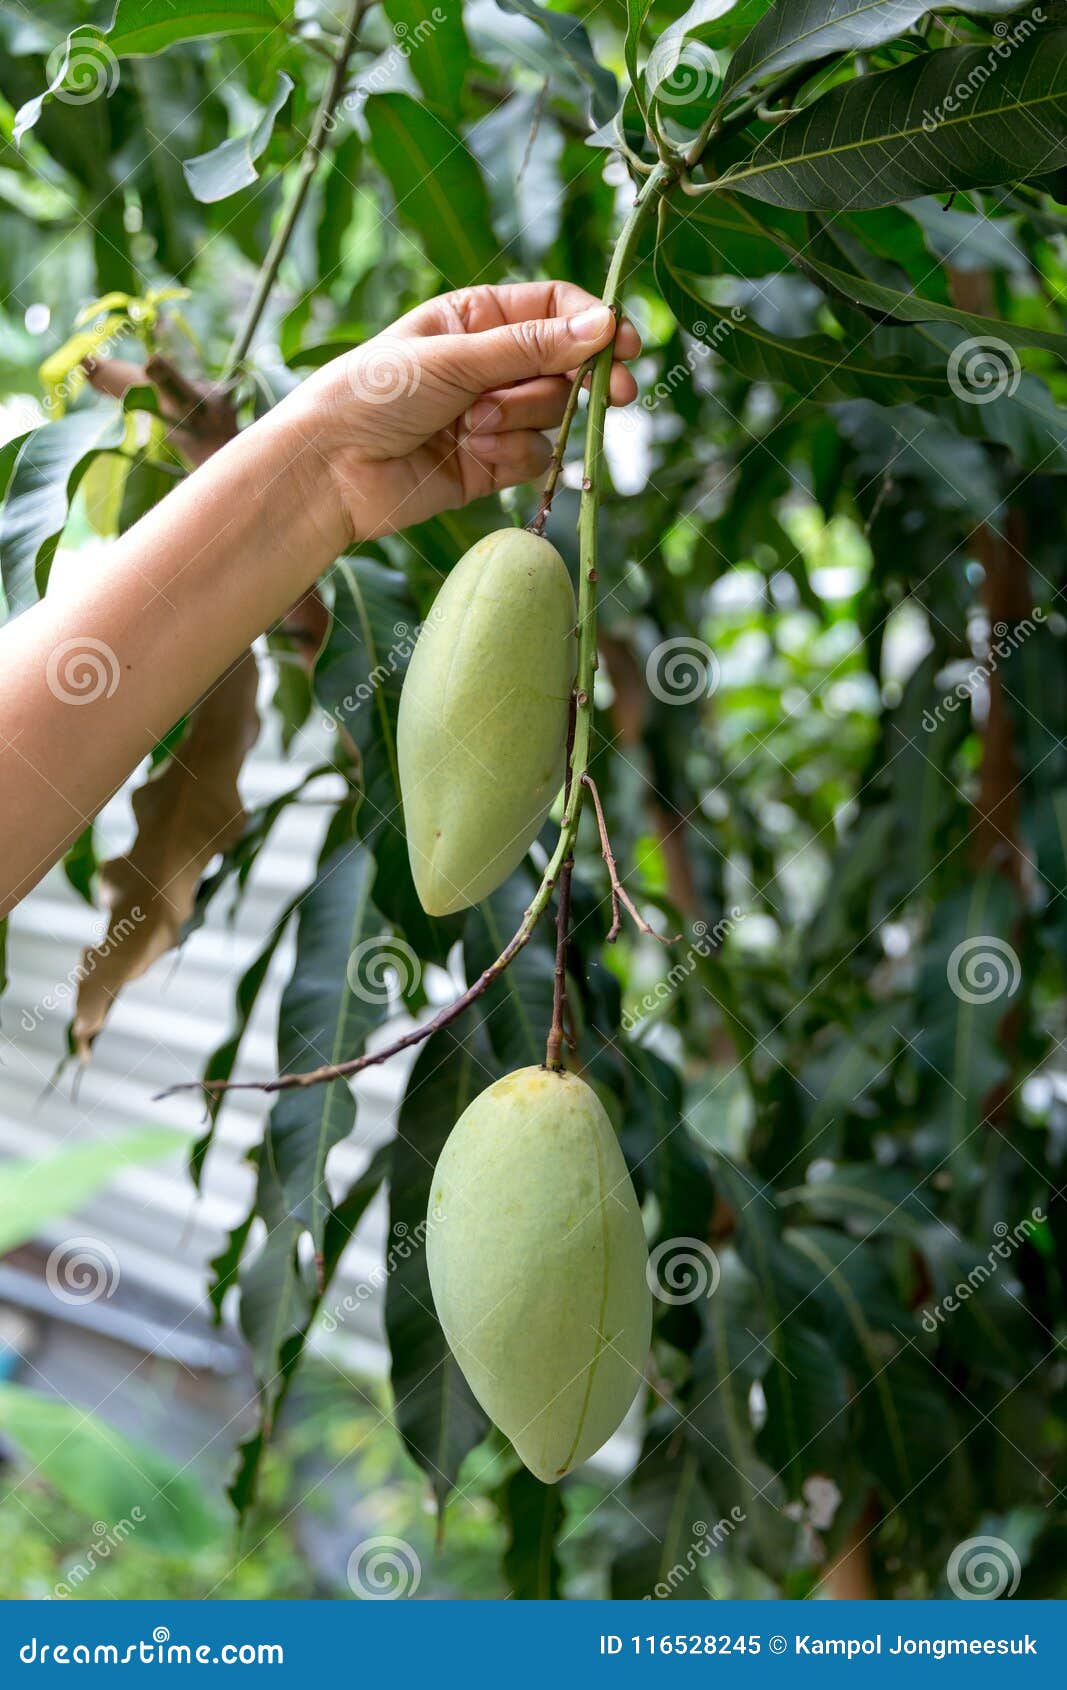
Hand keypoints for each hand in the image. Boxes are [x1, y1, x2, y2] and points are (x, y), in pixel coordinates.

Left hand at [285, 281, 641, 541]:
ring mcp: (492, 416)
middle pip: (565, 363)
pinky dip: (513, 456)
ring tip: (472, 425)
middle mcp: (489, 364)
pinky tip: (474, 453)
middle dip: (583, 378)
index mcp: (475, 319)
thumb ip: (529, 346)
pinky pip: (534, 457)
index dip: (593, 322)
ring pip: (552, 413)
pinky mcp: (490, 465)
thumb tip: (602, 323)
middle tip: (619, 392)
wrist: (329, 471)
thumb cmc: (373, 395)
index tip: (623, 344)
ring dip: (522, 418)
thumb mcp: (453, 356)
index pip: (554, 307)